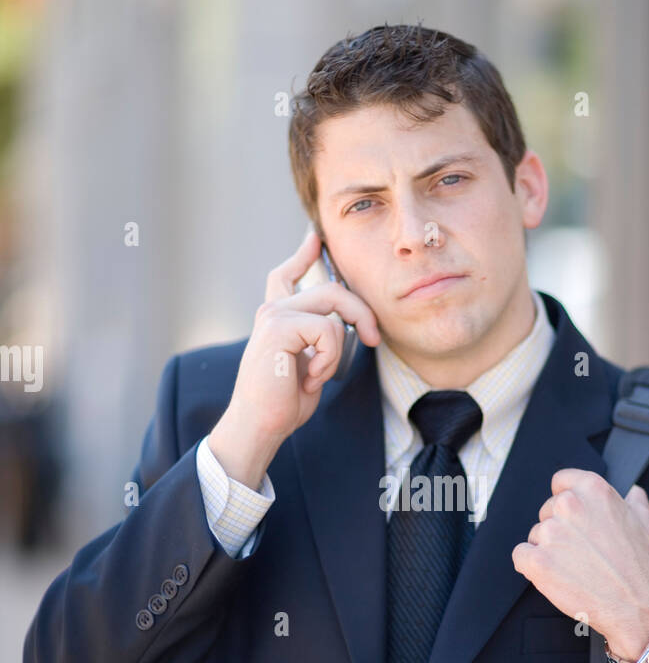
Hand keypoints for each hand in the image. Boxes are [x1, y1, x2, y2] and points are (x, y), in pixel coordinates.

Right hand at [208, 228, 380, 486]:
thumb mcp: (307, 364)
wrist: (259, 425)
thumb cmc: (282, 401)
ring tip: (321, 373)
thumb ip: (317, 339)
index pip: (287, 275)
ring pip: (334, 305)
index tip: (315, 238)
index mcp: (276, 318)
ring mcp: (273, 315)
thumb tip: (342, 323)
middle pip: (332, 289)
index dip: (303, 254)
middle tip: (374, 338)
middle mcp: (272, 310)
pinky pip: (328, 330)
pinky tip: (310, 377)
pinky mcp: (278, 327)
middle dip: (362, 311)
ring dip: (339, 348)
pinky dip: (328, 359)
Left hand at [511, 469, 648, 660]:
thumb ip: (633, 502)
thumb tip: (633, 492)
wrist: (636, 605)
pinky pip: (520, 557)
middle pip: (546, 511)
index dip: (564, 501)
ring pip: (535, 535)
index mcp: (592, 490)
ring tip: (574, 567)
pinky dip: (532, 568)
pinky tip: (554, 576)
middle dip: (558, 531)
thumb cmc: (638, 566)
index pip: (560, 482)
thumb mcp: (643, 523)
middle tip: (580, 551)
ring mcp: (551, 532)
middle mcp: (569, 505)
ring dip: (548, 550)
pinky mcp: (537, 560)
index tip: (571, 518)